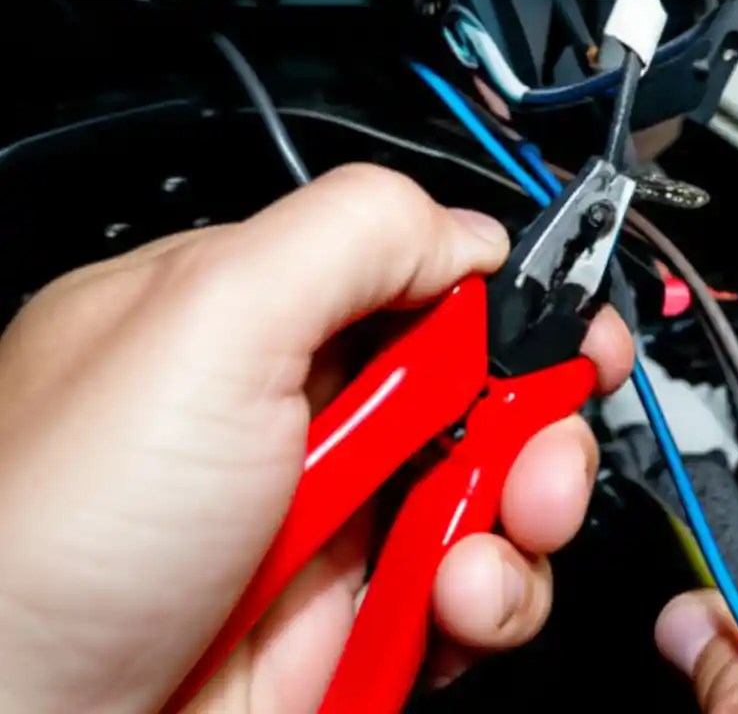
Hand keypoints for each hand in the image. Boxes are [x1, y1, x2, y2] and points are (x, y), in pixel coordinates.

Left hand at [0, 164, 633, 712]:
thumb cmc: (54, 541)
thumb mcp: (204, 327)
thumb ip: (351, 238)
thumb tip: (471, 234)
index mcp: (262, 323)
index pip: (427, 280)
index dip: (514, 305)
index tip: (572, 337)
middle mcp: (309, 419)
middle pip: (486, 390)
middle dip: (538, 421)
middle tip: (534, 458)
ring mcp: (340, 522)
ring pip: (500, 495)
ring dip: (520, 524)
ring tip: (472, 560)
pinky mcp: (366, 615)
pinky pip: (479, 592)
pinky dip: (489, 605)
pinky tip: (445, 613)